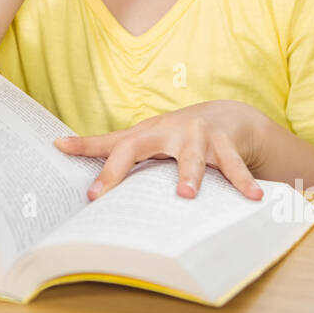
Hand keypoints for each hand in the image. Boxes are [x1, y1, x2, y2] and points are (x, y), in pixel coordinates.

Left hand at [54, 100, 266, 200]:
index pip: (113, 149)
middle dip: (122, 168)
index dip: (99, 170)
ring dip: (190, 174)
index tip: (88, 195)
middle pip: (139, 147)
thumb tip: (59, 144)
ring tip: (187, 194)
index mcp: (144, 135)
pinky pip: (235, 165)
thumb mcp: (140, 136)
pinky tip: (254, 197)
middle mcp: (168, 132)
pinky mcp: (227, 143)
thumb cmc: (173, 132)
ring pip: (192, 157)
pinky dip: (244, 181)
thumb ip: (105, 145)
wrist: (226, 114)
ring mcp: (198, 136)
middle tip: (105, 192)